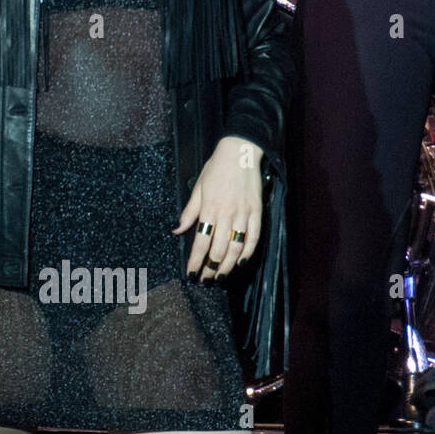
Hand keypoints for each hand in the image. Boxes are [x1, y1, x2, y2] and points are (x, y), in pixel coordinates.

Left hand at [172, 136, 263, 282]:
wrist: (239, 153)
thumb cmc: (215, 170)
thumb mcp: (197, 188)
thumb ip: (189, 212)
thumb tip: (177, 231)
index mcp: (208, 208)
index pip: (200, 242)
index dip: (196, 261)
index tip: (191, 274)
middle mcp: (226, 214)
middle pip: (218, 249)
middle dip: (210, 268)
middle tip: (206, 280)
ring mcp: (243, 214)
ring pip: (236, 247)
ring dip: (228, 265)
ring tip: (220, 277)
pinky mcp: (257, 212)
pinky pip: (254, 237)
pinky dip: (249, 252)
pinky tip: (241, 262)